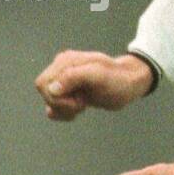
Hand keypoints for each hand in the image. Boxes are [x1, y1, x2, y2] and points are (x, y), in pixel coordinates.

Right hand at [35, 51, 152, 119]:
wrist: (130, 84)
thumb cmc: (117, 79)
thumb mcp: (98, 76)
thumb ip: (74, 77)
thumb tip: (52, 89)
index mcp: (65, 62)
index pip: (43, 84)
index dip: (59, 98)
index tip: (80, 99)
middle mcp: (60, 69)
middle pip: (44, 93)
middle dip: (62, 104)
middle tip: (82, 102)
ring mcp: (63, 81)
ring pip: (49, 102)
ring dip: (65, 109)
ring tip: (83, 103)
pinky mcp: (67, 92)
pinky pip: (54, 107)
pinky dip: (65, 112)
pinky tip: (80, 107)